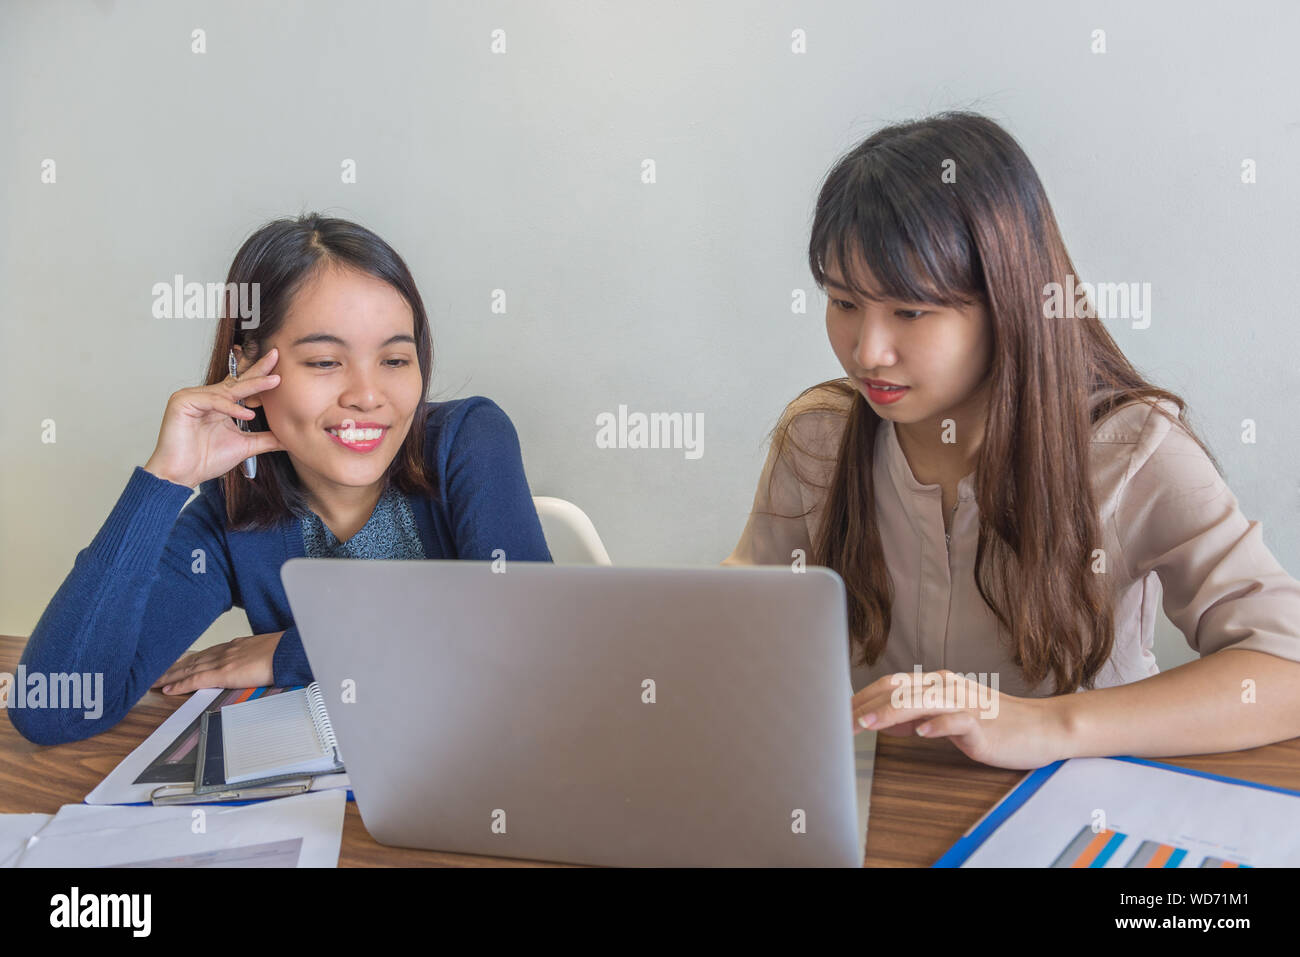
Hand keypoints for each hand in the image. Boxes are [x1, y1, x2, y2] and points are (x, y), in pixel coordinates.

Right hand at [143, 347, 285, 487]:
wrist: (182, 475)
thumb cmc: (206, 460)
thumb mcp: (245, 446)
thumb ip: (266, 438)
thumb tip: (289, 437)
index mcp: (218, 404)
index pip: (242, 385)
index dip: (260, 375)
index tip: (280, 367)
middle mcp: (205, 396)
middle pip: (236, 381)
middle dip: (259, 368)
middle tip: (276, 355)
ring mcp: (192, 397)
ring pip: (227, 389)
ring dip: (253, 385)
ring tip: (274, 381)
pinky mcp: (182, 402)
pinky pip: (213, 401)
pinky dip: (231, 408)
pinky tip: (248, 414)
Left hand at [152, 631, 285, 694]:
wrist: (289, 651)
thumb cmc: (284, 652)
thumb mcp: (266, 652)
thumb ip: (254, 657)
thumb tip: (253, 664)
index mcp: (235, 646)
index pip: (205, 654)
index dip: (188, 660)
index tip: (176, 664)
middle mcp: (224, 651)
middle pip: (191, 660)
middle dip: (172, 667)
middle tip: (154, 672)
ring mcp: (222, 661)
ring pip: (188, 668)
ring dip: (169, 675)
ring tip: (153, 681)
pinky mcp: (224, 673)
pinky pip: (196, 679)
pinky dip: (180, 684)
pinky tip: (168, 689)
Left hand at [850, 669, 1069, 769]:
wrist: (1040, 728)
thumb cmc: (994, 724)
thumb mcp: (948, 716)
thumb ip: (917, 716)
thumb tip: (883, 722)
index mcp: (937, 684)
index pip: (890, 685)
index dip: (862, 697)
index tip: (838, 711)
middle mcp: (947, 687)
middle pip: (897, 691)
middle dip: (865, 706)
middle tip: (839, 721)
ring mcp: (964, 704)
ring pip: (920, 701)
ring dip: (889, 713)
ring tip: (866, 724)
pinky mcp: (982, 724)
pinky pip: (956, 721)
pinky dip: (937, 725)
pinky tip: (921, 734)